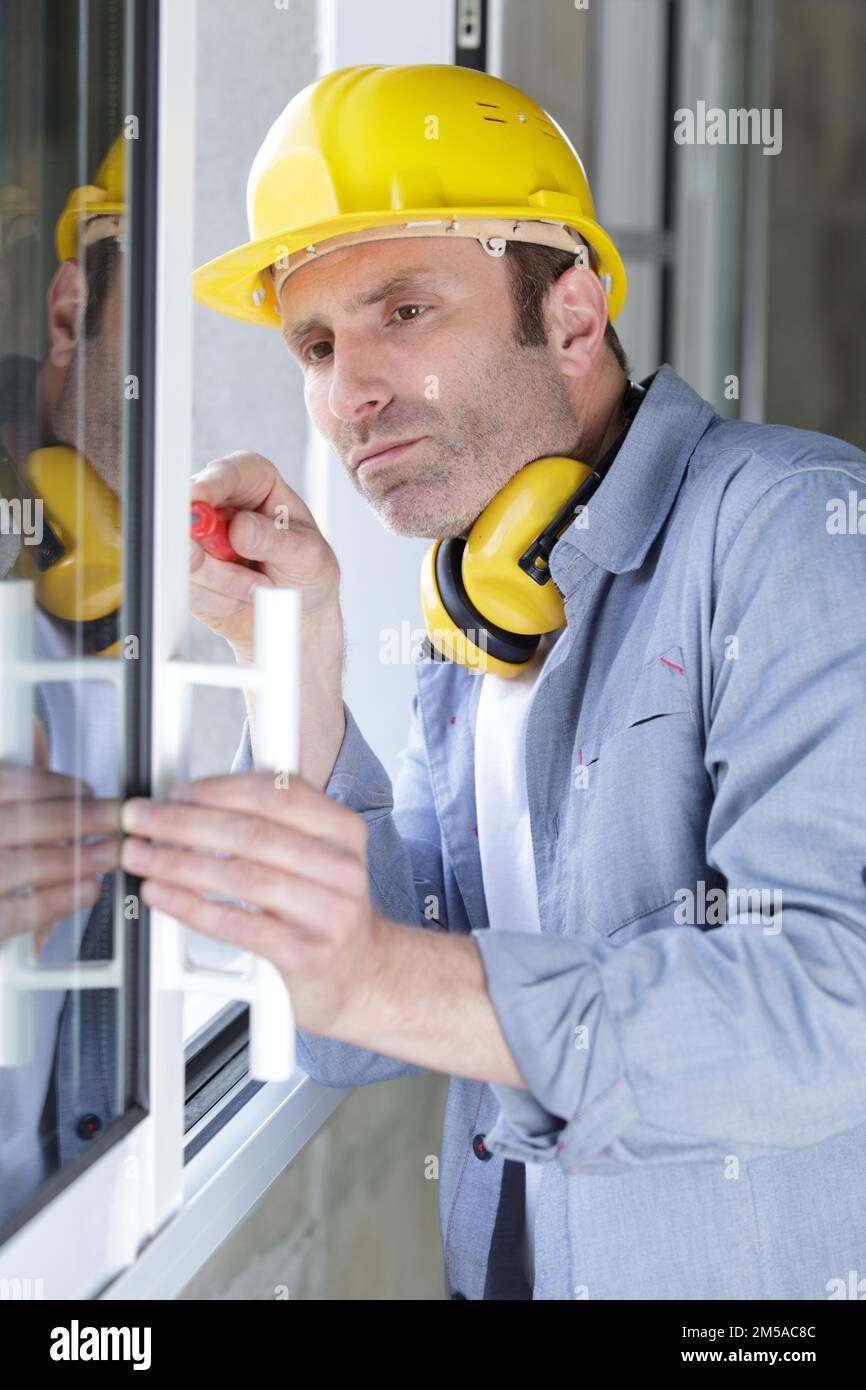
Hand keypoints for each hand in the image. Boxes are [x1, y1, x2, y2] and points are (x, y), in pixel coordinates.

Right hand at [0, 719, 121, 951]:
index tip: (86, 790)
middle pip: (22, 823)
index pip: (6, 784)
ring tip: (111, 854)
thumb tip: (34, 734)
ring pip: (24, 866)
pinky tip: (87, 889)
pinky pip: (19, 911)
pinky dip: (59, 899)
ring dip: (77, 859)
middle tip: (116, 819)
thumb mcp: (3, 804)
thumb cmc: (0, 846)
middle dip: (78, 819)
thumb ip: (12, 780)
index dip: (52, 786)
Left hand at [120, 771, 381, 1034]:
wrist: (363, 976)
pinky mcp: (305, 953)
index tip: (175, 793)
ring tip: (141, 856)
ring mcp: (328, 912)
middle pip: (252, 833)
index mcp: (343, 831)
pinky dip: (191, 906)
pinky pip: (236, 924)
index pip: (277, 793)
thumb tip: (195, 802)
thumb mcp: (318, 855)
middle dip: (184, 822)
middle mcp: (342, 868)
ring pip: (241, 876)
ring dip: (179, 862)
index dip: (219, 788)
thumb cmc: (325, 911)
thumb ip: (271, 825)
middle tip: (142, 819)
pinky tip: (161, 894)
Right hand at [189, 451, 340, 660]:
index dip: (209, 485)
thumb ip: (276, 540)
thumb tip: (240, 529)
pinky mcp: (187, 571)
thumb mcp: (306, 553)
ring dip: (224, 582)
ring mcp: (198, 538)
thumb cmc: (307, 569)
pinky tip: (238, 597)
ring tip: (257, 584)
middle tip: (231, 560)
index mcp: (253, 482)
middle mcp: (219, 504)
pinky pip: (187, 588)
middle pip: (189, 513)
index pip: (226, 472)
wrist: (300, 608)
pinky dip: (217, 601)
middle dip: (207, 546)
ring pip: (186, 556)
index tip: (200, 500)